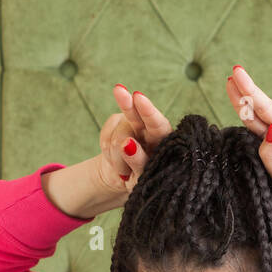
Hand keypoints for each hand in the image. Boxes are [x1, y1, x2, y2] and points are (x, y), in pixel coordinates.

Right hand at [92, 85, 174, 200]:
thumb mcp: (143, 178)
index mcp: (165, 142)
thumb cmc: (143, 181)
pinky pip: (106, 135)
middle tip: (119, 90)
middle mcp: (150, 129)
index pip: (158, 125)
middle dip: (128, 104)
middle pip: (138, 115)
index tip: (139, 97)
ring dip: (117, 157)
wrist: (124, 180)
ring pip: (118, 135)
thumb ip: (139, 162)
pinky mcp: (116, 123)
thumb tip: (127, 143)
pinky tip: (115, 160)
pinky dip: (108, 153)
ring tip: (123, 171)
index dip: (149, 112)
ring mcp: (132, 125)